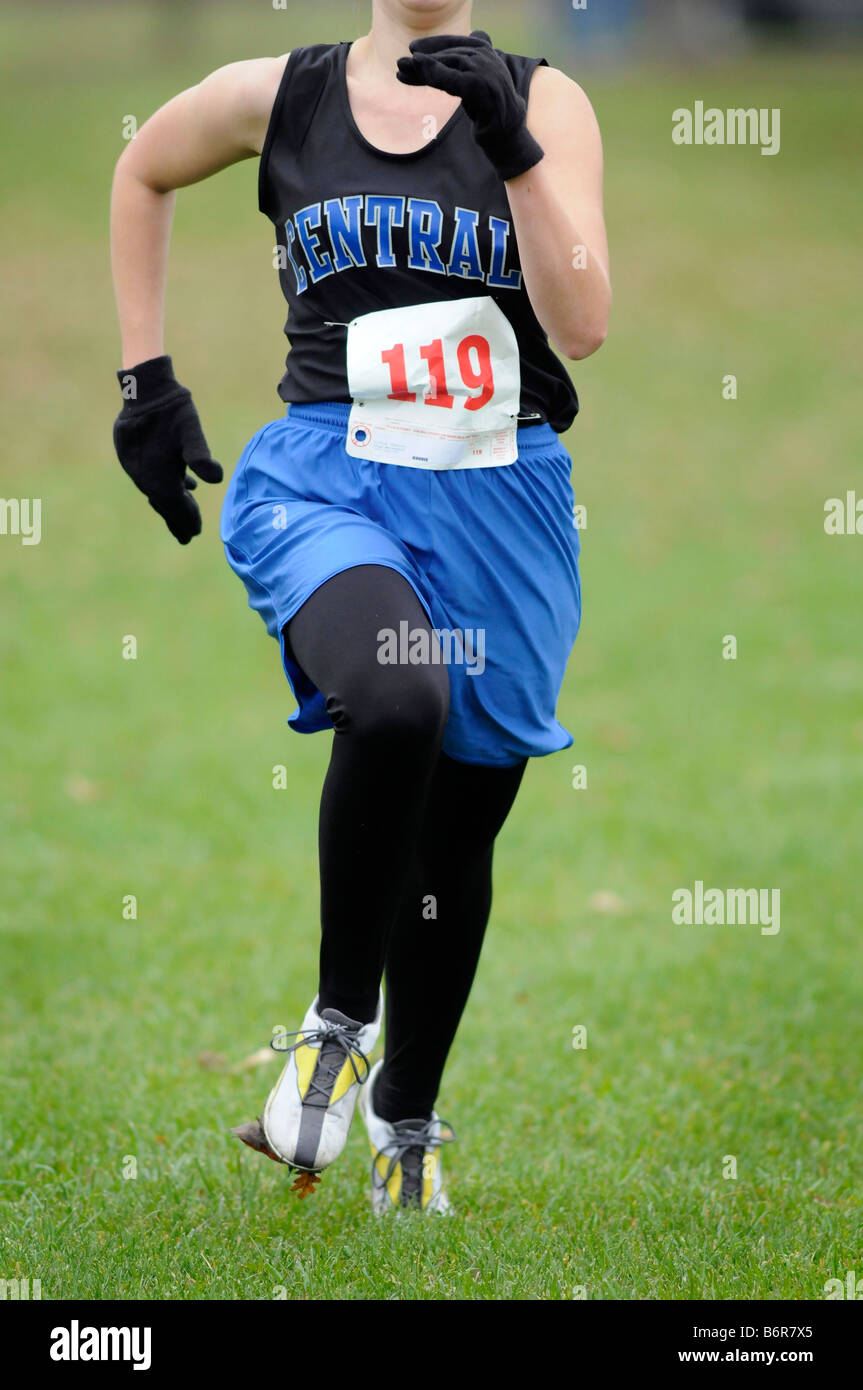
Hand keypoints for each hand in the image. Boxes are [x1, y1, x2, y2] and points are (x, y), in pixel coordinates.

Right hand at [113, 356, 222, 544]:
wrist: (145, 388)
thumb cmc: (172, 409)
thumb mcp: (191, 429)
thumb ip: (201, 455)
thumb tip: (217, 478)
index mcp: (158, 476)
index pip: (175, 506)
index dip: (187, 519)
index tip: (195, 533)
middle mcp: (144, 476)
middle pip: (163, 504)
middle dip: (177, 519)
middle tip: (187, 536)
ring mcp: (134, 467)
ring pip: (155, 492)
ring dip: (170, 503)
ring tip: (182, 515)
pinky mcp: (131, 456)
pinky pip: (149, 478)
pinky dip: (164, 486)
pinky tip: (180, 485)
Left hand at [397, 29, 544, 181]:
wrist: (507, 135)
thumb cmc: (488, 111)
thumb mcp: (472, 84)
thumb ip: (458, 69)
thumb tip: (433, 60)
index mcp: (485, 50)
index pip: (455, 44)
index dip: (433, 46)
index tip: (412, 51)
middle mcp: (487, 56)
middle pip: (448, 55)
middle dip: (423, 59)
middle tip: (400, 64)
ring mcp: (486, 71)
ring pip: (448, 64)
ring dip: (423, 68)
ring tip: (402, 70)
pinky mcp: (480, 87)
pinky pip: (452, 78)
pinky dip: (434, 73)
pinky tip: (419, 68)